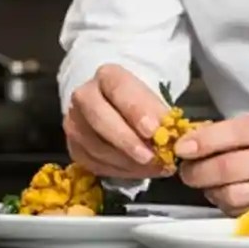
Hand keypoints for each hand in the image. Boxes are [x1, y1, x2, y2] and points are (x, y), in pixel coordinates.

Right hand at [63, 64, 169, 179]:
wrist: (118, 112)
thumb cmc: (140, 105)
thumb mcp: (154, 102)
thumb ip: (161, 117)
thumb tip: (173, 141)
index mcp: (107, 76)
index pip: (118, 88)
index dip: (135, 110)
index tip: (152, 129)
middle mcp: (84, 96)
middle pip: (99, 117)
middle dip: (127, 140)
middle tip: (150, 156)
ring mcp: (75, 123)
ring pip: (96, 146)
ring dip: (127, 161)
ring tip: (154, 167)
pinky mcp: (75, 148)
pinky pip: (95, 164)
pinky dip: (121, 170)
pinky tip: (140, 171)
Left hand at [175, 113, 248, 214]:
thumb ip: (228, 132)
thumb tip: (189, 142)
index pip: (237, 131)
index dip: (206, 140)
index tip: (182, 148)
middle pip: (231, 166)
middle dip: (199, 171)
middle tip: (186, 172)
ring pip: (234, 194)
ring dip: (211, 191)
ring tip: (206, 185)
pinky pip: (242, 212)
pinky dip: (225, 206)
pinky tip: (224, 196)